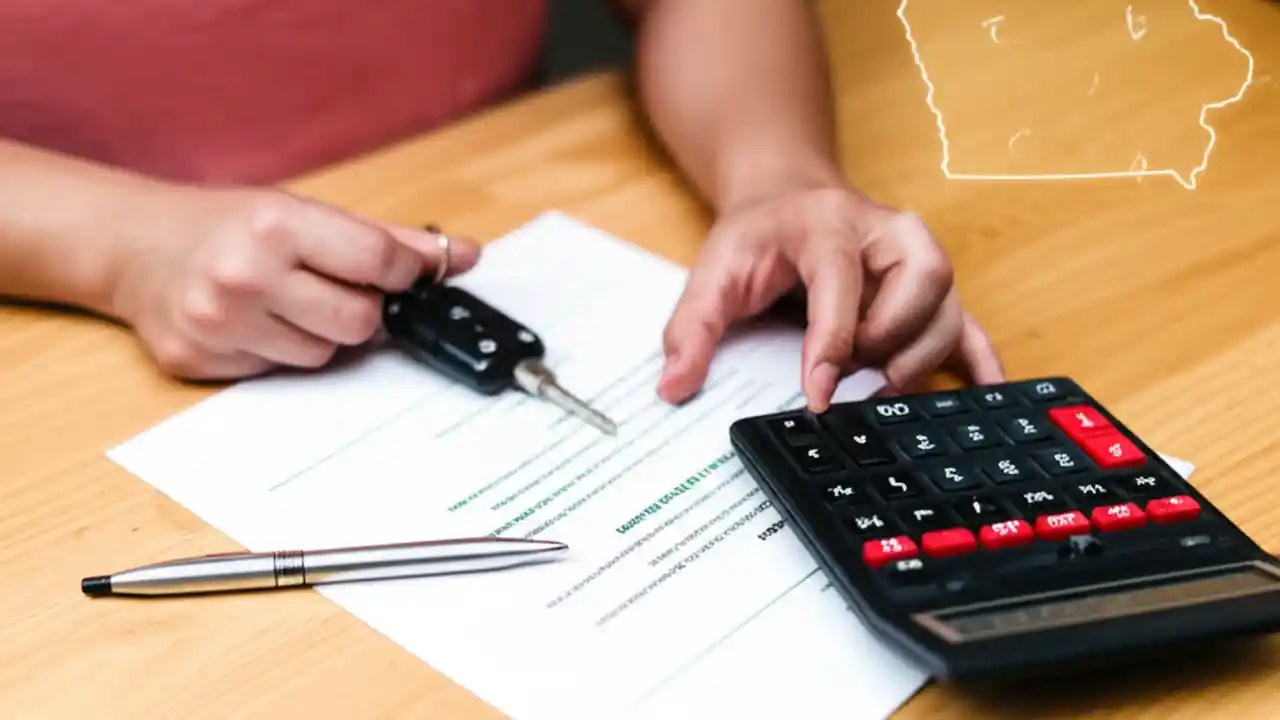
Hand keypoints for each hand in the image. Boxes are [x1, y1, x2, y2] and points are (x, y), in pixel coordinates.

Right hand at [108, 186, 479, 379]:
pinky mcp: (200, 361)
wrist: (137, 248)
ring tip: (284, 301)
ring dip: (319, 334)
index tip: (402, 272)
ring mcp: (218, 323)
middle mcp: (244, 275)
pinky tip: (253, 322)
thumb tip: (463, 256)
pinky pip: (279, 373)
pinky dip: (279, 351)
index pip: (381, 263)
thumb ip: (389, 240)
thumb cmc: (230, 226)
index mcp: (276, 225)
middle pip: (360, 322)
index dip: (405, 272)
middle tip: (328, 287)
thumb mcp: (304, 213)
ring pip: (323, 355)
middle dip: (359, 309)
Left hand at [657, 186, 1002, 411]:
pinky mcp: (933, 290)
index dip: (832, 343)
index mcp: (830, 224)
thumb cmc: (758, 235)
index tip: (816, 395)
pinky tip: (988, 392)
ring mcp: (918, 261)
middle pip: (920, 287)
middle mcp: (889, 235)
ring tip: (877, 390)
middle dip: (884, 342)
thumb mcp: (713, 270)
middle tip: (848, 378)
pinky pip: (969, 324)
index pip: (841, 284)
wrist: (789, 196)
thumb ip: (691, 327)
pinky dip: (981, 362)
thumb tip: (674, 386)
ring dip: (918, 359)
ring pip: (948, 309)